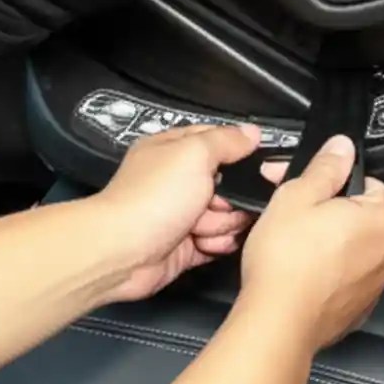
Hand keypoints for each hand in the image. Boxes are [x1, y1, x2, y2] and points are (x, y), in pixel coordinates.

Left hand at [95, 124, 260, 302]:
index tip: (259, 164)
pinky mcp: (186, 246)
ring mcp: (182, 214)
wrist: (123, 252)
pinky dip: (216, 245)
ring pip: (227, 216)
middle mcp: (178, 180)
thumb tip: (251, 131)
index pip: (218, 142)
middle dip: (232, 198)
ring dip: (224, 224)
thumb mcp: (194, 154)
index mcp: (174, 150)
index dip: (240, 152)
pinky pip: (218, 243)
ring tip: (202, 228)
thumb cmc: (154, 197)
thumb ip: (226, 140)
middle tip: (217, 203)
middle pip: (229, 184)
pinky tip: (205, 244)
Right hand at [239, 135, 383, 352]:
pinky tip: (301, 272)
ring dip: (329, 242)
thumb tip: (343, 146)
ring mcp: (375, 285)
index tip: (310, 186)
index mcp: (380, 219)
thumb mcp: (297, 195)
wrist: (277, 322)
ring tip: (294, 245)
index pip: (370, 183)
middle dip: (329, 211)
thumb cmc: (286, 262)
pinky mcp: (358, 309)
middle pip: (361, 216)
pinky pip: (346, 278)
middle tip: (295, 212)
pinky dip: (328, 273)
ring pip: (353, 249)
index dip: (335, 180)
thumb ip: (326, 166)